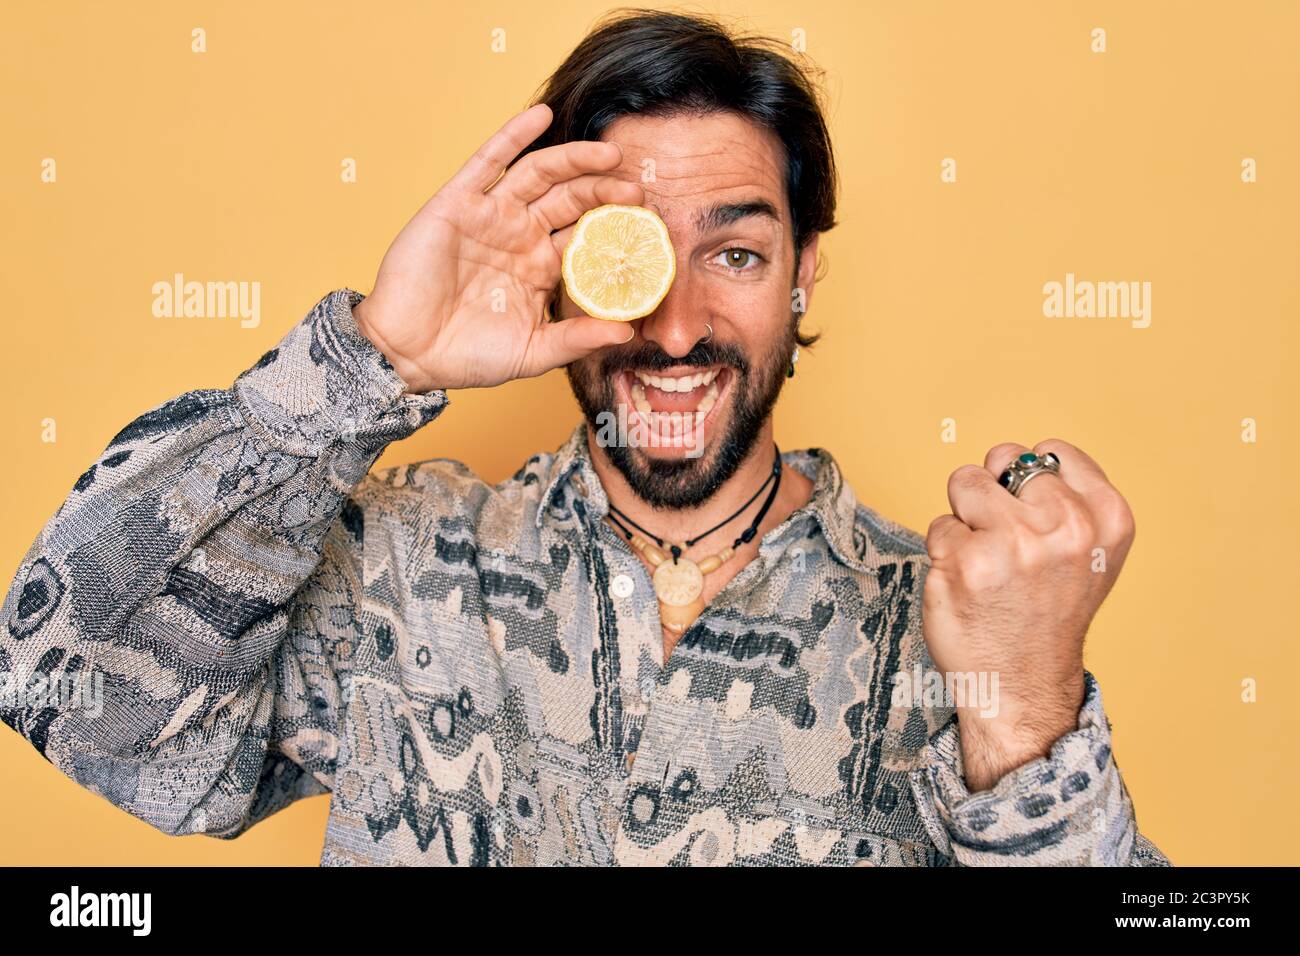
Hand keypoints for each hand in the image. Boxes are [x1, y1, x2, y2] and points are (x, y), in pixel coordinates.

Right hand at [353, 103, 645, 392]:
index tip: (649, 224)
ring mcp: (490, 216)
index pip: (586, 235)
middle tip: (636, 189)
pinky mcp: (458, 204)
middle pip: (571, 199)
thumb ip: (577, 339)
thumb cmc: (468, 356)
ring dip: (574, 159)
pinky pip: (488, 161)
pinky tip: (540, 115)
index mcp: (540, 266)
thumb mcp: (534, 352)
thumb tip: (626, 332)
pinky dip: (513, 135)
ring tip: (608, 154)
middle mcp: (519, 235)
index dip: (615, 225)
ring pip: (539, 174)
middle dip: (604, 189)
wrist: (409, 354)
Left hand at [921, 439, 1135, 790]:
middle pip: (1004, 459)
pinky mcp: (965, 561)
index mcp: (1107, 519)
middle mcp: (1067, 527)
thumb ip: (1070, 501)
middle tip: (1006, 545)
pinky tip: (967, 585)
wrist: (1022, 685)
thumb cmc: (1048, 615)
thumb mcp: (1091, 555)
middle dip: (994, 493)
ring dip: (964, 518)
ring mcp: (1015, 543)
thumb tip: (1022, 460)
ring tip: (985, 561)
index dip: (1028, 479)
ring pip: (964, 483)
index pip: (1053, 451)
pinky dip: (944, 552)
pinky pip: (939, 526)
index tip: (1033, 514)